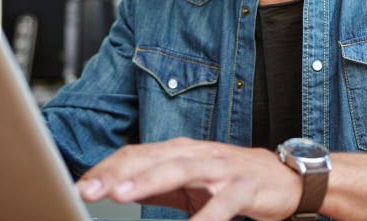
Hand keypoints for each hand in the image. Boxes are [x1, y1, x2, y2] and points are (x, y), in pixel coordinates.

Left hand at [75, 137, 302, 220]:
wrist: (285, 178)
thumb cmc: (233, 179)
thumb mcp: (191, 182)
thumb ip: (157, 186)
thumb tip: (116, 190)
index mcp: (182, 152)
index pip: (138, 155)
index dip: (108, 169)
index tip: (80, 187)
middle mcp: (199, 154)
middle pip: (153, 158)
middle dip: (118, 173)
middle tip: (88, 189)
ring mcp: (222, 168)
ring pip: (181, 168)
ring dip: (149, 180)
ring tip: (120, 194)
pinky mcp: (245, 186)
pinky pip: (223, 203)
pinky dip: (205, 216)